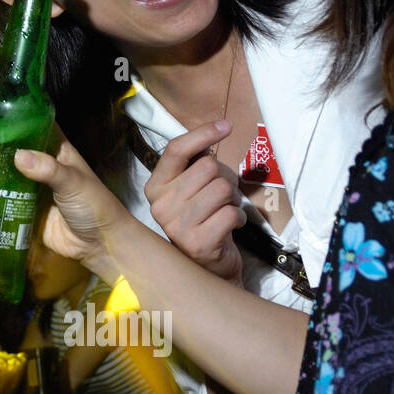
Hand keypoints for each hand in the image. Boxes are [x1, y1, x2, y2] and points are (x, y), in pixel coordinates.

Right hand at [9, 122, 131, 269]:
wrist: (98, 245)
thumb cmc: (94, 206)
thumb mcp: (73, 182)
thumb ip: (48, 169)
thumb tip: (17, 155)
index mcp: (57, 153)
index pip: (36, 128)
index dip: (17, 120)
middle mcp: (42, 167)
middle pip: (16, 152)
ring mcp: (32, 189)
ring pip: (7, 176)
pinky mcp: (24, 210)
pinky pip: (3, 201)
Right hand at [143, 121, 244, 285]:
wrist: (206, 267)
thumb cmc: (201, 220)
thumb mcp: (189, 190)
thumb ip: (194, 164)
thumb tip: (217, 130)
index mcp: (155, 187)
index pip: (176, 150)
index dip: (203, 133)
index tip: (226, 126)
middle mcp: (160, 205)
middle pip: (208, 167)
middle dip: (225, 178)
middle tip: (222, 195)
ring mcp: (176, 225)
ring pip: (222, 189)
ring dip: (233, 199)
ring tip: (224, 211)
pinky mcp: (198, 243)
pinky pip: (231, 213)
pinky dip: (239, 218)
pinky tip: (229, 227)